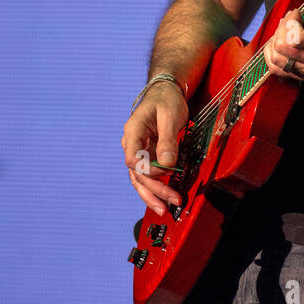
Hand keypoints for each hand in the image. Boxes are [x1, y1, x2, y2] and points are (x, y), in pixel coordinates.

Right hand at [122, 79, 187, 216]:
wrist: (165, 93)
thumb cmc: (166, 100)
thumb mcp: (170, 116)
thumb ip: (168, 140)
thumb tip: (167, 164)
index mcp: (133, 131)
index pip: (132, 158)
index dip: (148, 170)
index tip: (166, 172)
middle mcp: (131, 144)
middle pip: (137, 173)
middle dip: (154, 189)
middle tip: (172, 201)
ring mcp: (138, 151)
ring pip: (140, 179)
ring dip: (152, 195)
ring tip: (165, 209)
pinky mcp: (147, 156)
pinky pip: (147, 176)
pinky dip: (155, 188)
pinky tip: (163, 200)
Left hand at [266, 0, 303, 80]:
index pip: (297, 40)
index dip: (290, 22)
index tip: (298, 12)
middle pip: (282, 47)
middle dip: (281, 28)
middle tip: (291, 19)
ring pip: (276, 59)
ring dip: (275, 40)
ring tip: (286, 30)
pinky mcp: (301, 77)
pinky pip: (275, 69)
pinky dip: (273, 54)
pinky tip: (282, 42)